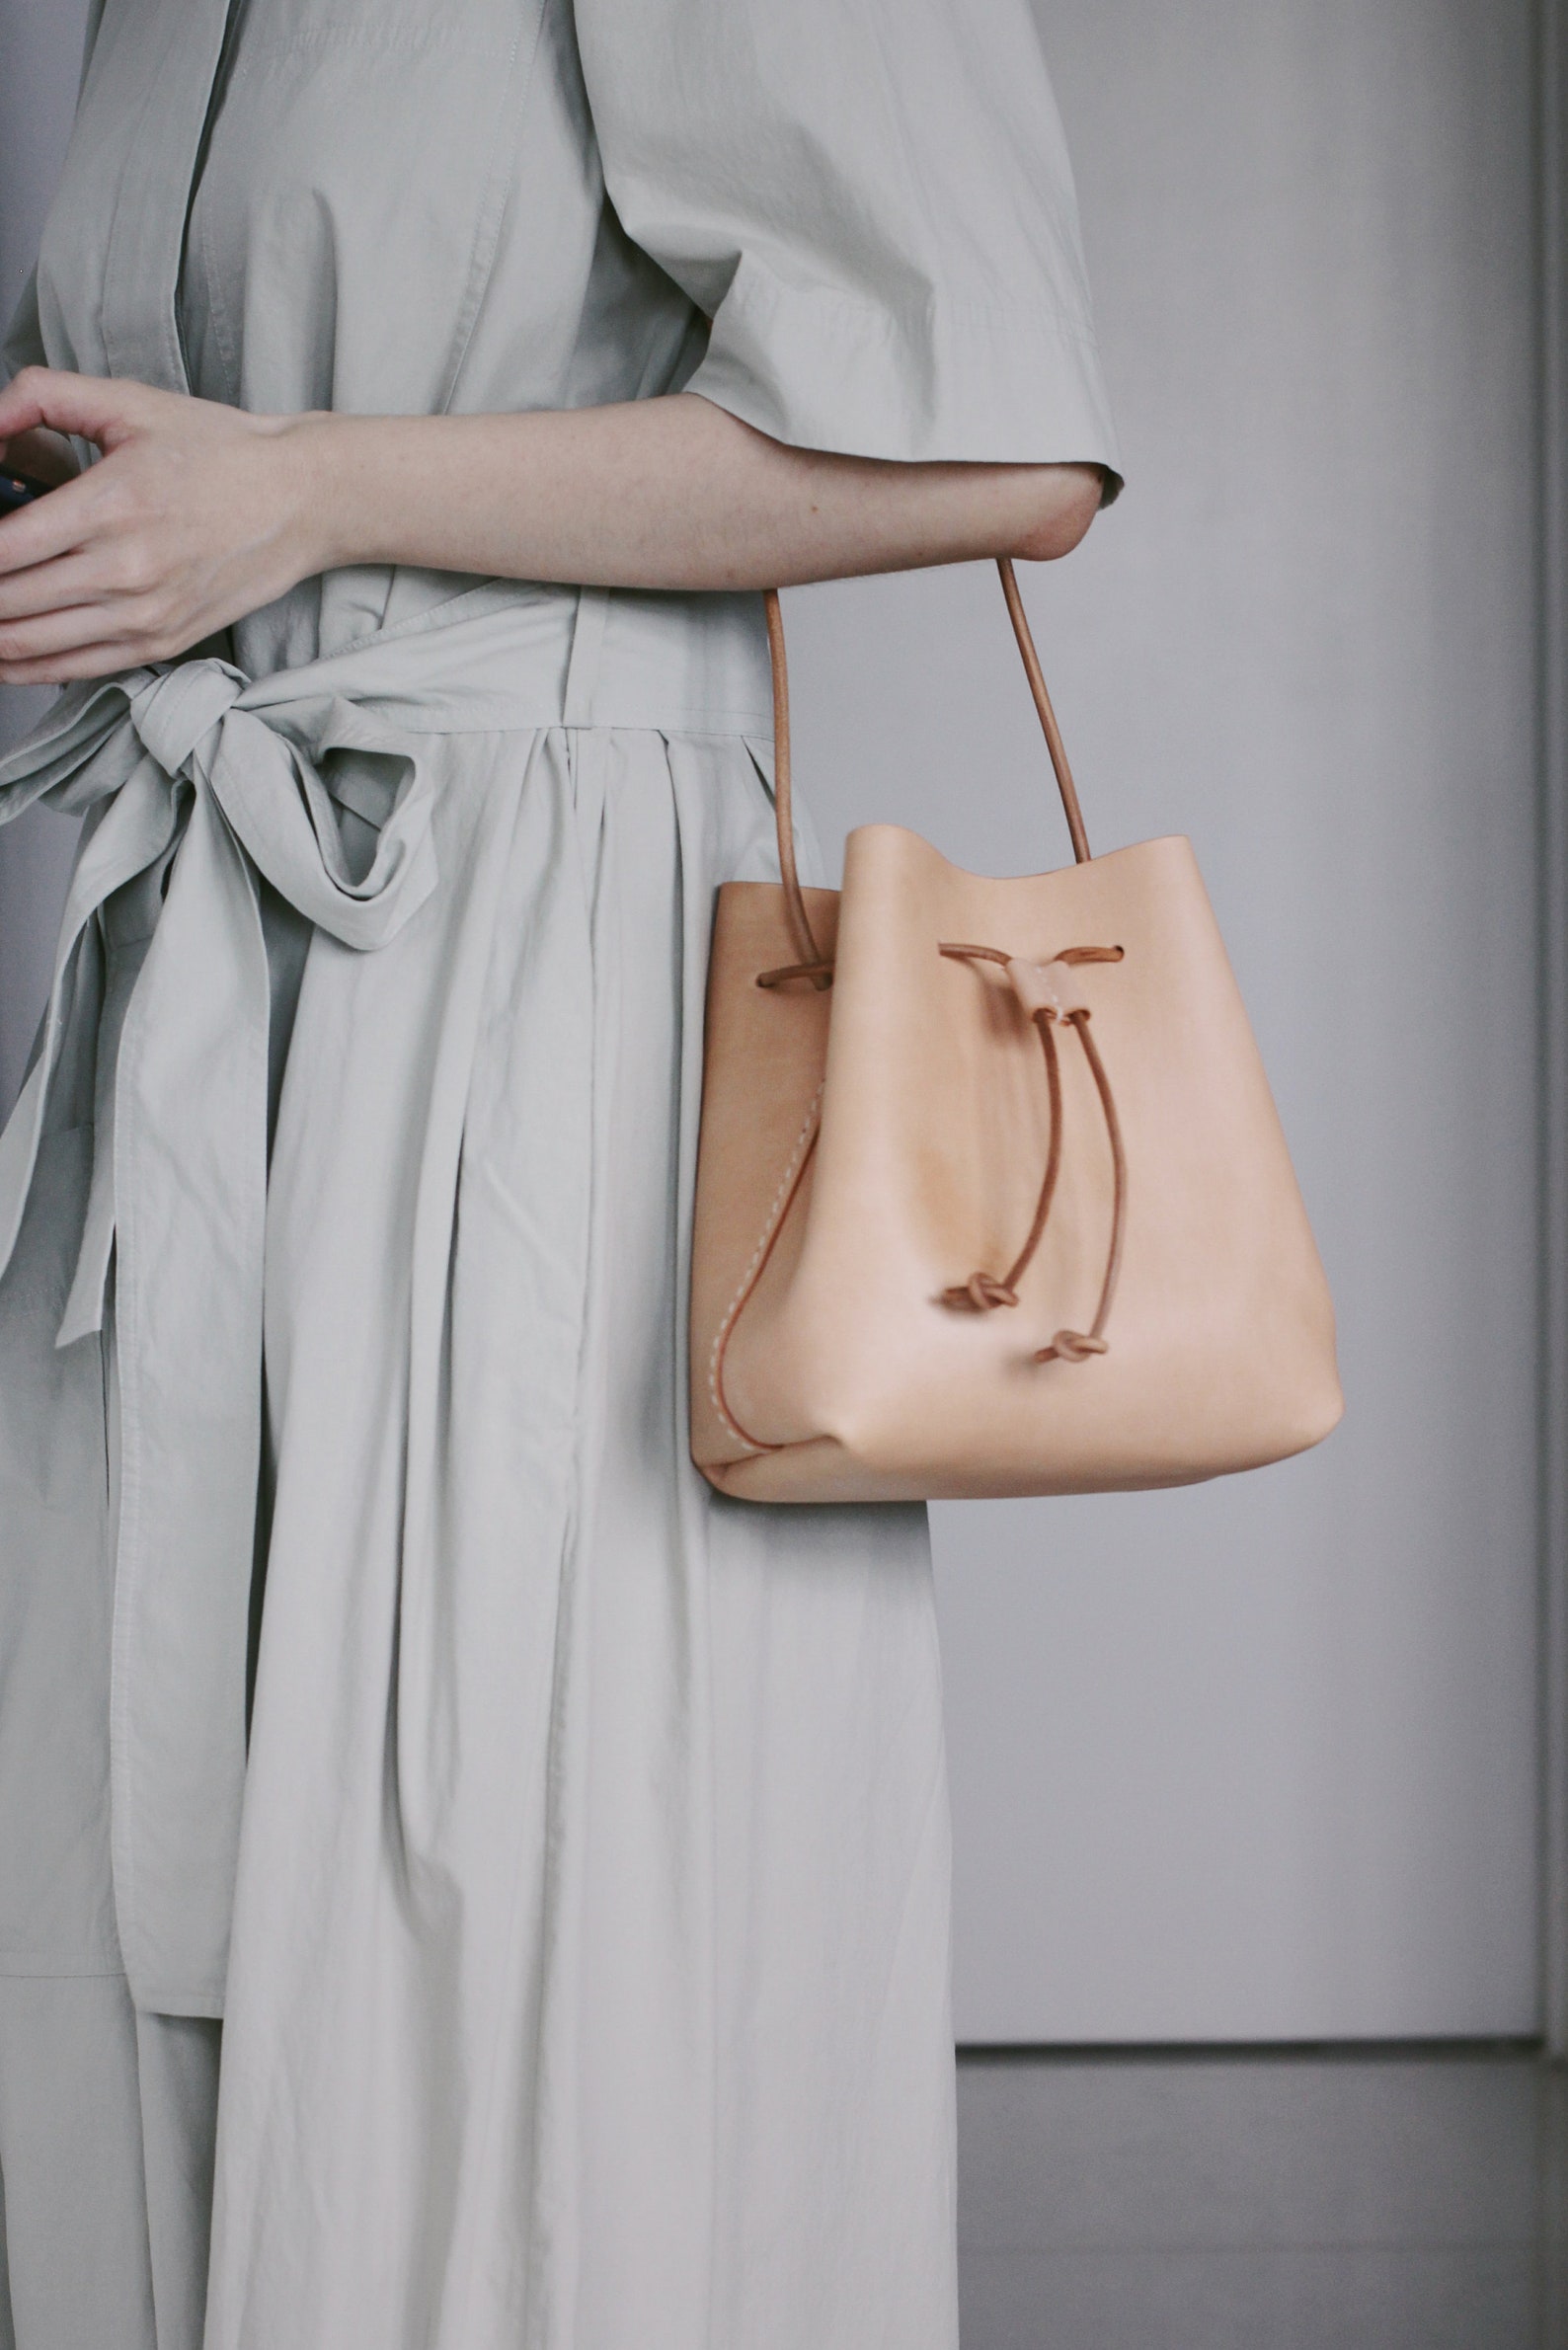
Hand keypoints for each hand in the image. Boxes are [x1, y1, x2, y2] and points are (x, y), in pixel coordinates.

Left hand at [0, 369, 324, 684]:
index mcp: (112, 503)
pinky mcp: (162, 641)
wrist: (301, 501)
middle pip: (10, 600)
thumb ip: (43, 397)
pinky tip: (0, 654)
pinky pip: (76, 667)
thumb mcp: (130, 403)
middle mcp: (127, 569)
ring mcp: (145, 614)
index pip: (5, 547)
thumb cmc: (220, 452)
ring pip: (33, 642)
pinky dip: (26, 667)